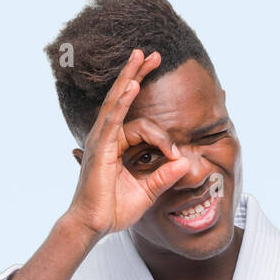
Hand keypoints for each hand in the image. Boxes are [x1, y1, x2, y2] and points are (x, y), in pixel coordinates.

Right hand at [64, 49, 190, 236]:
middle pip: (122, 98)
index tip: (174, 155)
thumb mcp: (147, 193)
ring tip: (141, 56)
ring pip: (117, 102)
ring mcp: (101, 141)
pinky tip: (131, 85)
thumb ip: (164, 177)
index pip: (142, 126)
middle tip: (150, 53)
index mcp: (116, 146)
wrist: (93, 226)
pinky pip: (113, 120)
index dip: (164, 137)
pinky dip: (122, 101)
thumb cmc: (113, 210)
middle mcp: (107, 138)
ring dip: (129, 76)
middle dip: (136, 73)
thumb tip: (186, 163)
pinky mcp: (100, 148)